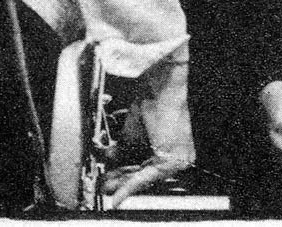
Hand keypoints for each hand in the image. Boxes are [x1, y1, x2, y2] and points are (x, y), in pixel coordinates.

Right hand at [104, 57, 194, 208]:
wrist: (164, 84)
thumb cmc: (155, 96)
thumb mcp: (135, 127)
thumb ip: (125, 147)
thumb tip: (110, 159)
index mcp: (168, 141)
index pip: (143, 162)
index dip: (124, 172)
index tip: (109, 180)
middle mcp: (176, 151)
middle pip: (143, 171)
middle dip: (121, 180)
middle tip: (104, 187)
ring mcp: (177, 157)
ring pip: (144, 175)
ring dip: (122, 184)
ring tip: (106, 190)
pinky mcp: (174, 160)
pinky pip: (148, 177)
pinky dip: (130, 186)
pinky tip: (117, 196)